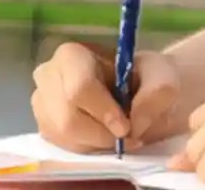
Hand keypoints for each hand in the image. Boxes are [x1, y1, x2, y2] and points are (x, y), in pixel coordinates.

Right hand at [31, 41, 180, 152]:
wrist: (140, 88)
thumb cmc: (147, 77)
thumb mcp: (162, 77)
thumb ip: (156, 94)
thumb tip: (134, 123)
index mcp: (72, 54)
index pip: (79, 88)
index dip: (103, 112)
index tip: (126, 127)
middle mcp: (48, 76)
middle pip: (67, 118)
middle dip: (100, 134)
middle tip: (126, 137)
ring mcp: (42, 103)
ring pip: (63, 136)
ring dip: (95, 143)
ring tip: (118, 136)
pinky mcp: (45, 126)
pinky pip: (62, 147)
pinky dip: (87, 149)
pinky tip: (103, 138)